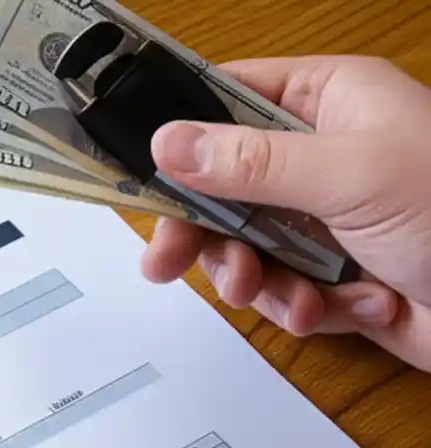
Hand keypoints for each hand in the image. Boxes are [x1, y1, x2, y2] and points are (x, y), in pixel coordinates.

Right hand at [140, 55, 430, 371]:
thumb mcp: (349, 174)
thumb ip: (250, 160)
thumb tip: (170, 143)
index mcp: (332, 101)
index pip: (228, 99)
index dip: (179, 134)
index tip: (135, 169)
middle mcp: (327, 154)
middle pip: (223, 185)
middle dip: (206, 231)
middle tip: (169, 258)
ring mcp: (332, 217)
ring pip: (247, 247)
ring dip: (257, 279)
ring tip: (279, 295)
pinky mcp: (339, 275)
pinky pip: (284, 291)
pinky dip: (303, 308)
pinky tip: (340, 309)